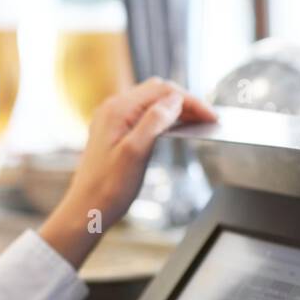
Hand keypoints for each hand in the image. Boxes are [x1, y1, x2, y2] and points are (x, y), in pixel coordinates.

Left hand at [38, 78, 216, 268]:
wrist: (87, 209)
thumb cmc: (108, 187)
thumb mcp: (136, 153)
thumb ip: (154, 121)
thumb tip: (175, 100)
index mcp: (117, 109)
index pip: (162, 90)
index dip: (191, 101)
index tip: (212, 117)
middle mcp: (113, 109)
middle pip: (158, 92)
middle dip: (186, 101)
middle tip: (209, 119)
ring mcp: (113, 120)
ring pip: (152, 102)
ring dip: (176, 109)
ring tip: (199, 123)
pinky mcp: (115, 132)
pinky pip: (144, 115)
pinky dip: (164, 119)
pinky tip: (177, 129)